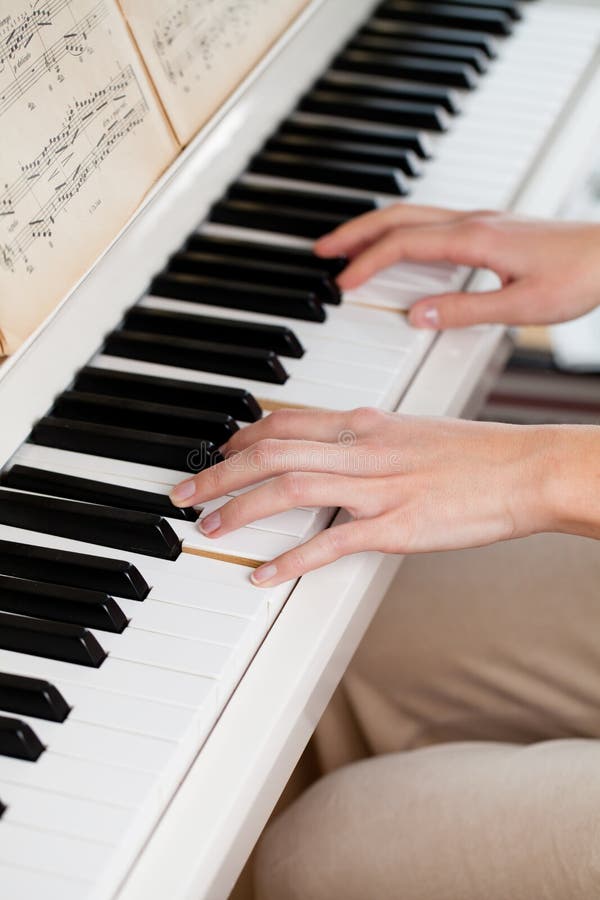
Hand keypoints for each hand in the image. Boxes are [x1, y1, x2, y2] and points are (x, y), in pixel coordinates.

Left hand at [170, 408, 565, 586]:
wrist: (523, 468)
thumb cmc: (475, 454)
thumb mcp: (412, 432)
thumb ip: (367, 441)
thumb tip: (333, 452)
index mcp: (366, 424)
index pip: (286, 422)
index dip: (241, 438)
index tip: (217, 453)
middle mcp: (363, 449)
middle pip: (272, 452)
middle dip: (218, 472)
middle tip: (183, 491)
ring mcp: (377, 487)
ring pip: (289, 488)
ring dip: (239, 507)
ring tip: (207, 526)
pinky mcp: (396, 526)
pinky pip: (331, 541)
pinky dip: (291, 558)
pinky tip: (263, 574)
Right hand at [315, 205, 599, 329]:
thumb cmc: (578, 275)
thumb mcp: (519, 306)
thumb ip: (463, 310)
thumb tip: (415, 316)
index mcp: (474, 239)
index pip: (402, 246)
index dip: (366, 264)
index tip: (340, 283)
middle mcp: (472, 222)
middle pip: (397, 217)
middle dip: (355, 232)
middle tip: (322, 250)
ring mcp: (480, 220)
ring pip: (411, 214)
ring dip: (374, 228)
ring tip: (347, 246)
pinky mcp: (489, 227)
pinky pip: (430, 221)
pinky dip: (400, 231)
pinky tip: (398, 249)